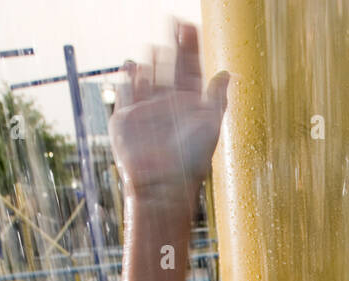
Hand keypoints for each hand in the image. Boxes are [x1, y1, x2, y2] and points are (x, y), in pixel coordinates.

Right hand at [109, 21, 228, 199]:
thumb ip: (216, 99)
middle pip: (166, 61)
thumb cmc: (191, 163)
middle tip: (174, 24)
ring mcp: (144, 107)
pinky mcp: (124, 118)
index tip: (187, 24)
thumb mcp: (210, 128)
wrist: (162, 188)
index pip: (188, 64)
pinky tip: (133, 67)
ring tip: (157, 52)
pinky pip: (122, 89)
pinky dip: (127, 76)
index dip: (188, 43)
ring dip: (150, 58)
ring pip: (144, 70)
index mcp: (188, 101)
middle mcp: (166, 100)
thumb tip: (226, 73)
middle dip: (169, 41)